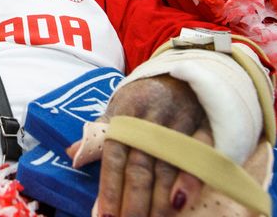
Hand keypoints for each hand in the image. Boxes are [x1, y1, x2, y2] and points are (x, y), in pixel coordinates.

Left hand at [68, 75, 210, 216]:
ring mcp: (179, 123)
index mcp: (126, 114)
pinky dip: (191, 179)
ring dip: (159, 199)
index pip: (114, 155)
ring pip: (167, 166)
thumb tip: (72, 155)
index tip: (104, 215)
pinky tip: (181, 202)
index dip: (109, 187)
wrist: (182, 73)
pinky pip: (200, 156)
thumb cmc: (144, 97)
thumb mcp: (119, 107)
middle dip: (133, 201)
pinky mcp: (204, 127)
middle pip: (140, 166)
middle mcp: (151, 120)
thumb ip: (99, 133)